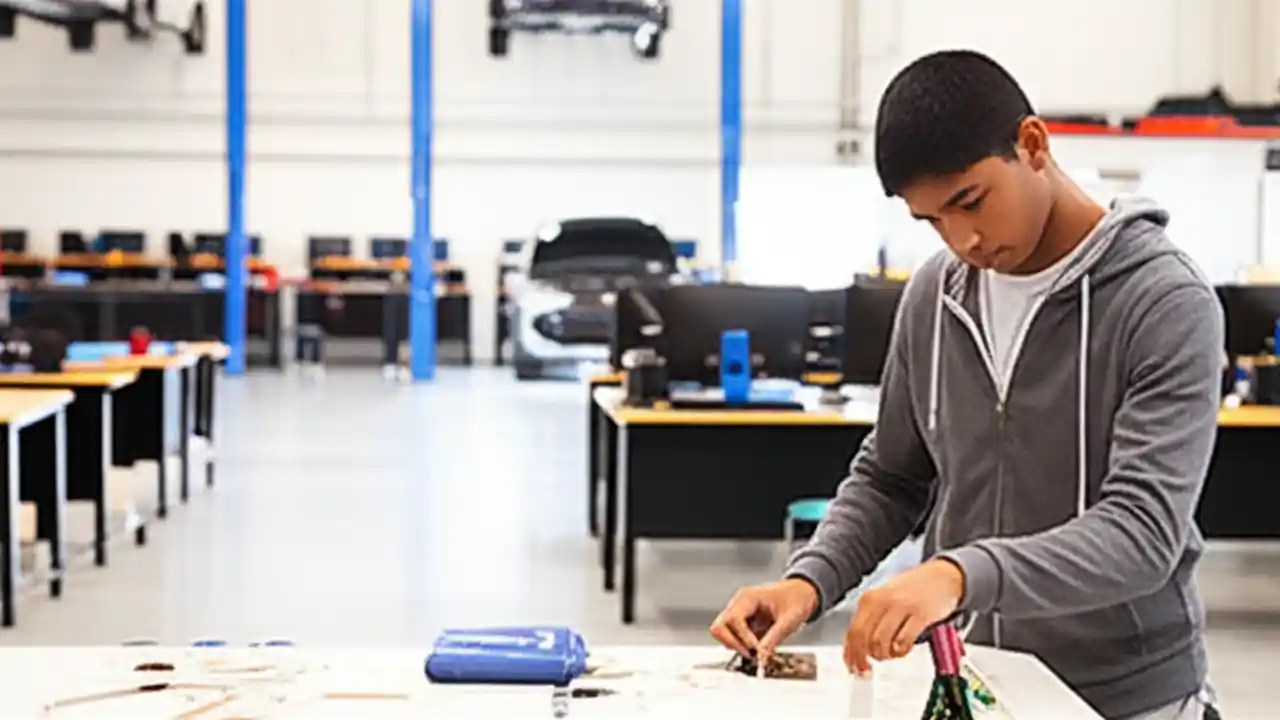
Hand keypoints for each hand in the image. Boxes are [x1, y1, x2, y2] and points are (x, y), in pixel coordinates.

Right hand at [710, 579, 818, 662]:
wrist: (802, 592)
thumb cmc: (796, 598)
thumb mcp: (789, 620)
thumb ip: (773, 639)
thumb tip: (761, 657)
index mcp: (748, 597)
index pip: (734, 619)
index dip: (743, 637)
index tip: (755, 649)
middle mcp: (739, 603)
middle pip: (720, 625)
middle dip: (732, 642)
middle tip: (750, 654)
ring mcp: (739, 612)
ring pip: (721, 631)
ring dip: (734, 644)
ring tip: (753, 652)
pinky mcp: (742, 621)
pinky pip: (732, 634)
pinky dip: (739, 644)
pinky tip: (755, 648)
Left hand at [844, 559, 964, 674]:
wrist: (941, 576)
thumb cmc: (912, 590)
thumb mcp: (884, 600)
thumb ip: (869, 621)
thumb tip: (854, 649)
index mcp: (870, 599)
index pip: (853, 631)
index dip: (851, 654)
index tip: (852, 667)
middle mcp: (883, 601)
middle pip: (864, 639)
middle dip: (865, 658)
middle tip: (870, 667)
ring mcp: (902, 607)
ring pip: (882, 642)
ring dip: (885, 655)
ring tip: (890, 654)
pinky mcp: (921, 615)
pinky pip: (904, 641)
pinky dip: (901, 651)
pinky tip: (902, 649)